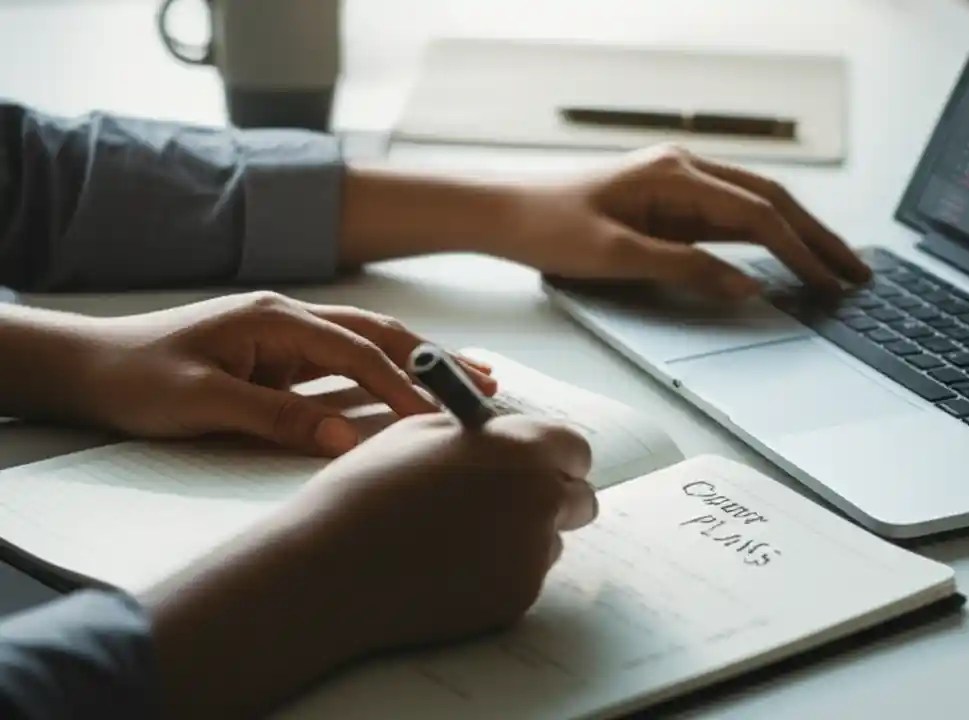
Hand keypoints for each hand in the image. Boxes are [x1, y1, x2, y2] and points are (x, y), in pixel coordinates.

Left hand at [30, 292, 495, 455]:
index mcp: (275, 320)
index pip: (359, 352)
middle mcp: (289, 320)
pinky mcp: (278, 358)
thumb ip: (277, 418)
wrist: (90, 366)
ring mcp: (285, 337)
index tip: (440, 415)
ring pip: (367, 347)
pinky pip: (344, 366)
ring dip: (417, 364)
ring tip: (467, 380)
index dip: (404, 384)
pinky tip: (407, 390)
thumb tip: (347, 440)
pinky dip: (382, 377)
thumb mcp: (204, 402)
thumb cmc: (138, 378)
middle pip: (379, 336)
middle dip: (433, 360)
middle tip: (485, 383)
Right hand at [143, 413, 595, 718]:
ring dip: (522, 536)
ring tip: (455, 536)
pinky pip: (523, 577)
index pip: (575, 448)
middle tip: (510, 501)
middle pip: (580, 498)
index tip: (539, 463)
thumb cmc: (367, 493)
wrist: (330, 570)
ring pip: (549, 540)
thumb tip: (506, 438)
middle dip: (553, 497)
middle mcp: (539, 499)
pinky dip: (498, 572)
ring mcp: (531, 553)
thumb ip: (481, 435)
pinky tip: (446, 567)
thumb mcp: (421, 432)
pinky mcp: (517, 597)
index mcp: (520, 448)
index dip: (555, 456)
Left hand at [497, 145, 871, 299]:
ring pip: (758, 206)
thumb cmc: (549, 229)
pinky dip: (767, 237)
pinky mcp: (671, 200)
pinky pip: (732, 216)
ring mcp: (680, 182)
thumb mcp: (616, 257)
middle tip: (858, 274)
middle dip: (818, 239)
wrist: (505, 212)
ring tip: (838, 267)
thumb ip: (685, 269)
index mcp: (676, 174)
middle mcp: (686, 169)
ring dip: (799, 236)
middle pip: (773, 201)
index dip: (800, 252)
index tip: (830, 284)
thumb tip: (748, 286)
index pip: (758, 214)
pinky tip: (788, 255)